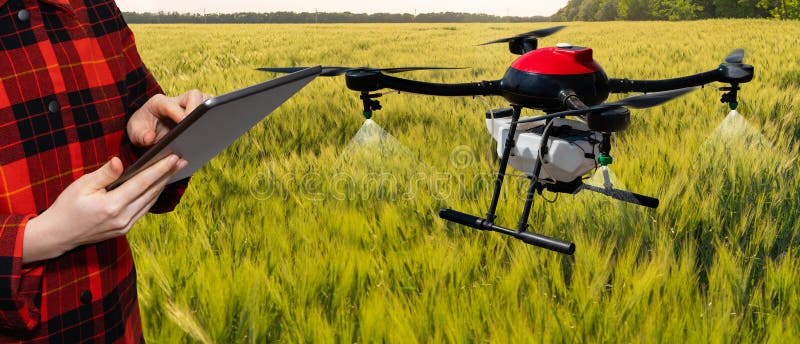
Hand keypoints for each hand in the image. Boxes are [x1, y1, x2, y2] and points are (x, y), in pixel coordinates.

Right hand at [22, 155, 186, 263]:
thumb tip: (120, 162)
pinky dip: (153, 196)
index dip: (160, 169)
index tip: (174, 157)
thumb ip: (105, 174)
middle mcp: (123, 217)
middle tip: (182, 160)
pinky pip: (144, 209)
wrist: (59, 234)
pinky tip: (159, 185)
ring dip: (163, 185)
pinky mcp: (125, 229)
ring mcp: (125, 225)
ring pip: (151, 201)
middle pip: (151, 192)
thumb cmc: (68, 206)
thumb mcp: (82, 185)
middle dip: (168, 175)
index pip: (142, 183)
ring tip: (175, 170)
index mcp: (112, 205)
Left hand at [127, 90, 210, 146]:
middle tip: (199, 124)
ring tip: (211, 125)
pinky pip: (211, 110)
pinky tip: (215, 130)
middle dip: (197, 108)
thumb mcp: (134, 134)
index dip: (177, 112)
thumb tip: (150, 138)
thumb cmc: (142, 130)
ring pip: (206, 99)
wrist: (148, 130)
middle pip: (193, 95)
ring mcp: (189, 106)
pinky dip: (215, 116)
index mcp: (159, 103)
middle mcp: (176, 101)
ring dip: (209, 110)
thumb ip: (139, 136)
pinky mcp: (198, 113)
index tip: (183, 121)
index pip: (170, 104)